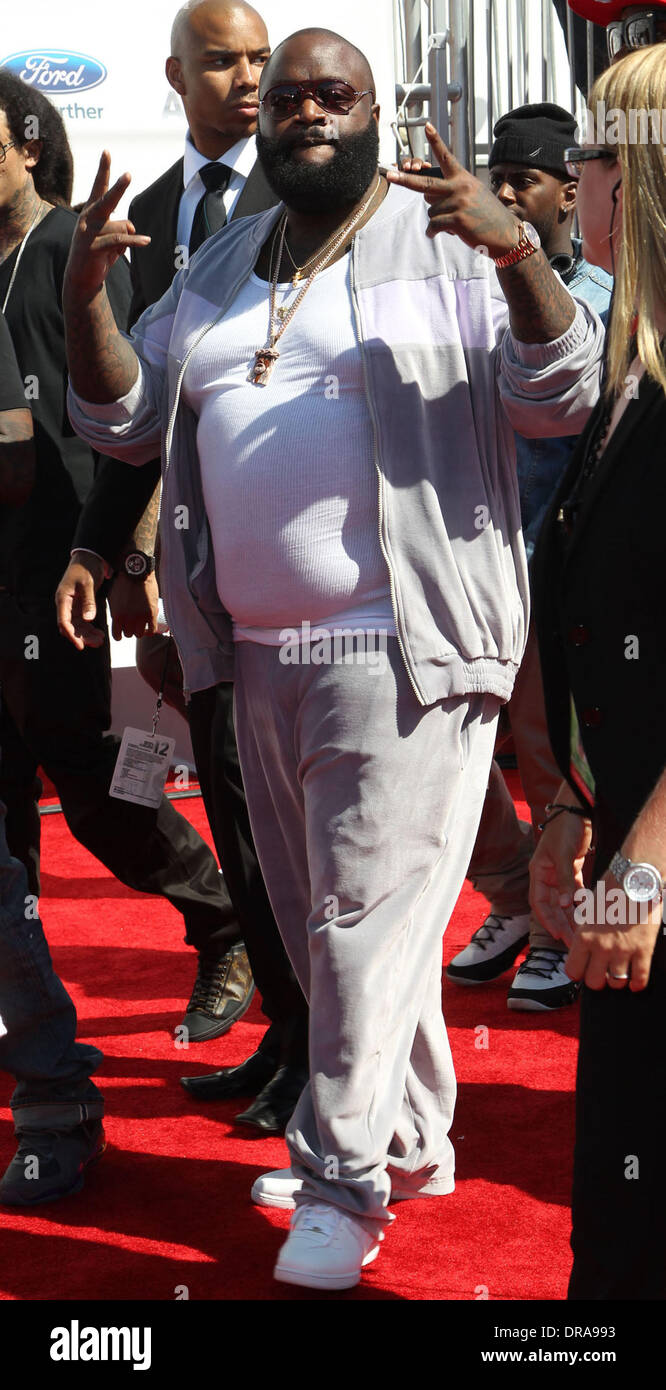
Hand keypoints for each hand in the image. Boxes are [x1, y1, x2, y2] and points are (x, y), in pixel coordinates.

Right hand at [56, 553, 105, 649]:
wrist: (90, 558)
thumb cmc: (86, 568)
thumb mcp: (88, 583)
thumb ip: (88, 601)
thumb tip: (89, 620)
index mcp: (63, 598)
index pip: (64, 621)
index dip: (71, 635)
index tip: (81, 646)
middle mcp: (65, 604)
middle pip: (70, 627)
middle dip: (82, 637)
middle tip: (98, 643)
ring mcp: (72, 606)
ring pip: (77, 626)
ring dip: (87, 634)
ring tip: (101, 640)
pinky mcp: (79, 606)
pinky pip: (83, 622)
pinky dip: (90, 628)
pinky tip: (100, 634)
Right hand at [64, 150, 149, 300]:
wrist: (82, 281)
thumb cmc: (98, 256)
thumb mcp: (111, 240)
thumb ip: (121, 229)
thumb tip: (131, 226)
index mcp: (91, 212)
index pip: (98, 187)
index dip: (103, 170)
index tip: (107, 152)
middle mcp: (87, 219)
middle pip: (106, 200)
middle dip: (118, 188)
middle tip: (129, 175)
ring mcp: (88, 233)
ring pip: (120, 226)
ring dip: (129, 237)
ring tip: (122, 248)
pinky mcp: (92, 248)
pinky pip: (119, 240)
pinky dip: (134, 241)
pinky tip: (146, 240)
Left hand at [108, 570, 158, 640]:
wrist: (136, 571)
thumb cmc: (122, 581)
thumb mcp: (112, 598)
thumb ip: (114, 611)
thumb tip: (116, 621)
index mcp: (116, 615)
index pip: (117, 635)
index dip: (119, 634)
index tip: (121, 632)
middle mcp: (128, 619)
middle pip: (129, 634)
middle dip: (129, 629)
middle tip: (132, 623)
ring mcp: (141, 617)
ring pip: (140, 634)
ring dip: (140, 629)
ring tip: (141, 622)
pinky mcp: (151, 613)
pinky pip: (152, 630)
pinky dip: (150, 630)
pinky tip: (149, 625)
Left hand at [386, 122, 519, 254]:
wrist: (506, 234)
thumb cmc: (487, 216)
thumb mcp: (472, 196)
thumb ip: (450, 192)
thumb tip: (426, 196)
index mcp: (463, 178)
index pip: (446, 157)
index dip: (436, 142)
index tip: (427, 125)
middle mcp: (459, 187)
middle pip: (425, 183)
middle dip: (405, 179)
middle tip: (388, 174)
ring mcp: (458, 203)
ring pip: (431, 211)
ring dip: (438, 220)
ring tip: (456, 224)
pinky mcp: (457, 220)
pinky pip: (434, 225)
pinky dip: (434, 232)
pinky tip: (446, 233)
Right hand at [529, 810, 593, 946]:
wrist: (577, 811)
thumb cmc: (565, 829)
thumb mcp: (563, 854)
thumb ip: (565, 879)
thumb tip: (565, 904)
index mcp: (538, 872)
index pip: (539, 902)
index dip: (547, 920)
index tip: (557, 934)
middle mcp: (547, 876)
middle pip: (552, 906)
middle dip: (561, 924)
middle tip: (571, 941)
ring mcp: (559, 873)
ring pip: (564, 901)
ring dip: (571, 916)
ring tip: (580, 933)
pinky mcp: (573, 870)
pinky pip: (575, 892)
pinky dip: (580, 903)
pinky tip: (587, 914)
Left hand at [566, 872, 662, 992]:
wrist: (637, 879)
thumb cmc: (612, 889)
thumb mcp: (589, 909)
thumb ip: (584, 930)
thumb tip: (580, 945)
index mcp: (584, 936)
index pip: (573, 970)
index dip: (578, 972)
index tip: (582, 970)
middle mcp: (601, 947)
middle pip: (594, 982)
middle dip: (597, 979)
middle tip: (602, 972)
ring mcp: (623, 950)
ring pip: (616, 983)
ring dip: (617, 980)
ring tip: (619, 971)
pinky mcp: (643, 950)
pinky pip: (640, 979)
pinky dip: (637, 983)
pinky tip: (635, 981)